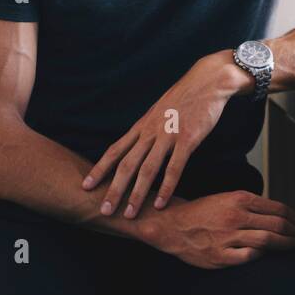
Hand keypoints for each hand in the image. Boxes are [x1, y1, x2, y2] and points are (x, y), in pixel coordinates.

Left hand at [81, 50, 241, 218]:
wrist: (208, 81)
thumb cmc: (186, 96)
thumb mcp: (160, 110)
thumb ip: (150, 128)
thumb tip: (140, 143)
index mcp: (143, 125)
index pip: (115, 150)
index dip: (99, 169)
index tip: (86, 185)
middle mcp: (151, 132)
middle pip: (127, 164)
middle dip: (113, 189)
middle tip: (104, 210)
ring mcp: (168, 135)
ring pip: (147, 169)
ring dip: (136, 194)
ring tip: (129, 214)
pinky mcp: (187, 139)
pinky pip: (174, 167)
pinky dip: (167, 187)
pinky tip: (161, 203)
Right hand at [145, 191, 294, 268]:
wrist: (173, 224)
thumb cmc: (201, 211)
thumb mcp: (228, 197)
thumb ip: (251, 204)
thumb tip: (277, 212)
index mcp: (240, 199)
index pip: (277, 208)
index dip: (293, 216)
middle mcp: (236, 216)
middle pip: (276, 224)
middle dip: (293, 231)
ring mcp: (228, 237)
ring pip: (267, 240)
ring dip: (284, 244)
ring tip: (291, 244)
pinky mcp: (221, 256)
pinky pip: (249, 256)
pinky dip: (260, 255)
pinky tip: (265, 253)